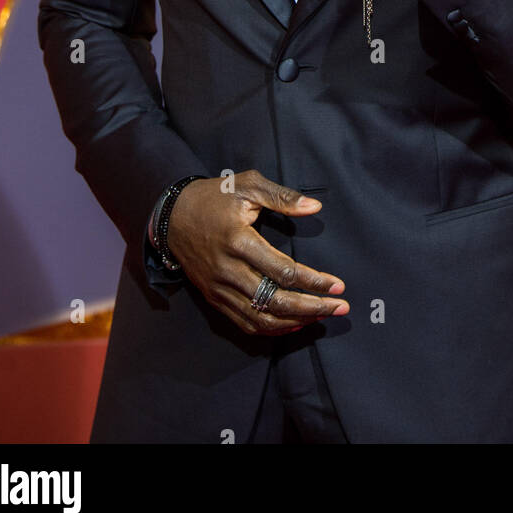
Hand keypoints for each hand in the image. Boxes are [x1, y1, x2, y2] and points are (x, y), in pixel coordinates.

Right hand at [166, 172, 348, 335]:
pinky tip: (293, 323)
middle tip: (340, 308)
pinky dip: (271, 328)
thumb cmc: (214, 197)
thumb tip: (314, 207)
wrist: (173, 216)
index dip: (314, 282)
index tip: (338, 286)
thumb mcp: (247, 185)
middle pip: (276, 300)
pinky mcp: (214, 298)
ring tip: (321, 318)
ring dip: (295, 321)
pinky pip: (245, 322)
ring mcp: (219, 288)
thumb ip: (282, 197)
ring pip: (261, 317)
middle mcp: (228, 270)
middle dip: (312, 307)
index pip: (284, 271)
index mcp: (238, 241)